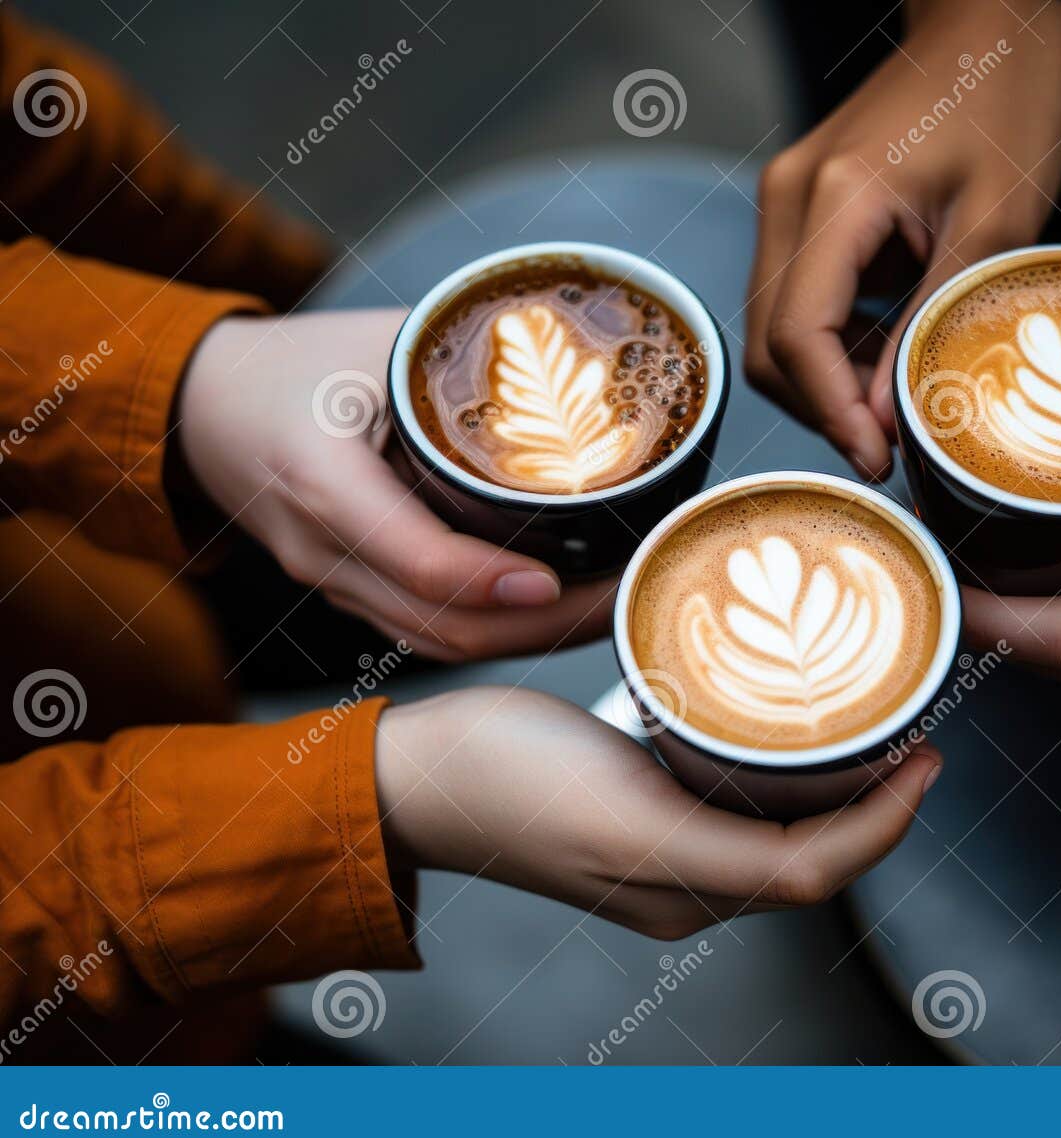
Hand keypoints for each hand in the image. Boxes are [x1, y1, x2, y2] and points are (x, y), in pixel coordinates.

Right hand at [177, 310, 613, 660]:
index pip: (413, 556)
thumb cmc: (294, 365)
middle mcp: (320, 547)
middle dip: (544, 626)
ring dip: (531, 639)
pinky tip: (562, 612)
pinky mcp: (350, 596)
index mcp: (320, 477)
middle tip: (627, 594)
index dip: (488, 580)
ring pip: (438, 641)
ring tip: (613, 605)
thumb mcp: (377, 344)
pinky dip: (498, 632)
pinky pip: (427, 633)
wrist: (202, 407)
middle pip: (440, 622)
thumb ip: (466, 359)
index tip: (558, 582)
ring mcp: (332, 583)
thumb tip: (582, 362)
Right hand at [374, 688, 941, 938]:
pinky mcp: (644, 829)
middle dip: (877, 809)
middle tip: (915, 733)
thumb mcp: (624, 810)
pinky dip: (788, 791)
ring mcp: (662, 865)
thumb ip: (719, 846)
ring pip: (782, 842)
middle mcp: (681, 892)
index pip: (818, 872)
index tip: (926, 759)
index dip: (886, 824)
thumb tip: (822, 854)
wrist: (418, 776)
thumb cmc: (502, 779)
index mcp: (681, 890)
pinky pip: (741, 820)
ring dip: (840, 800)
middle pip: (812, 862)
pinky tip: (797, 742)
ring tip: (875, 733)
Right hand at [744, 0, 1060, 477]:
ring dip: (822, 382)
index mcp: (835, 199)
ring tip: (891, 407)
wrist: (988, 21)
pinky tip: (882, 357)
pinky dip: (829, 344)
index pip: (799, 337)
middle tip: (888, 447)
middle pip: (767, 345)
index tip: (878, 461)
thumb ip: (930, 324)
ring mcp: (785, 200)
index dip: (832, 414)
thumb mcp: (993, 226)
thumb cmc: (1007, 105)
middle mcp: (788, 199)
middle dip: (821, 408)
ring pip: (770, 328)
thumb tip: (884, 419)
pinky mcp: (799, 206)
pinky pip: (792, 298)